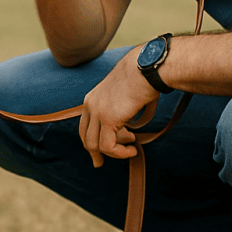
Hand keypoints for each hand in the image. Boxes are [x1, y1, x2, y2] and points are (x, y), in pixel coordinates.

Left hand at [78, 46, 158, 167]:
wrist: (145, 67)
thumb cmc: (142, 79)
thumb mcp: (124, 97)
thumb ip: (120, 113)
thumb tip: (127, 130)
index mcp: (92, 98)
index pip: (85, 126)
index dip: (90, 141)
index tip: (99, 152)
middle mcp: (90, 105)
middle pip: (85, 137)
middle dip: (94, 153)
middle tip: (100, 163)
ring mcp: (97, 112)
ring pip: (95, 145)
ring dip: (113, 152)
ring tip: (130, 148)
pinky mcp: (108, 119)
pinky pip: (108, 146)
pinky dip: (120, 153)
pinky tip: (133, 149)